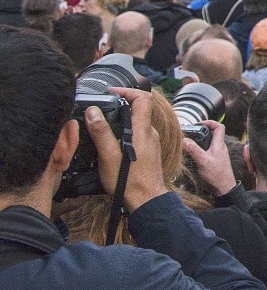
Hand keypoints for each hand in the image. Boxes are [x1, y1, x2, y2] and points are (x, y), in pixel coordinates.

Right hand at [84, 87, 165, 212]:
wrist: (146, 199)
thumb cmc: (130, 181)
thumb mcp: (109, 155)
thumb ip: (102, 132)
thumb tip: (93, 111)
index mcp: (142, 130)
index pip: (142, 98)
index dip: (127, 90)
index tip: (111, 92)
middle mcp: (149, 133)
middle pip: (138, 109)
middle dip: (120, 105)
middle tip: (101, 109)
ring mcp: (151, 142)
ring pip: (136, 123)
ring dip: (121, 120)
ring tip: (103, 126)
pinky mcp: (149, 151)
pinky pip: (137, 135)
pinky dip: (125, 133)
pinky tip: (111, 143)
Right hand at [182, 121, 236, 195]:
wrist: (224, 187)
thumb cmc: (217, 174)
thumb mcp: (202, 161)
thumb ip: (193, 149)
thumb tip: (184, 140)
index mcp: (219, 144)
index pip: (219, 127)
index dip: (210, 122)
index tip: (199, 124)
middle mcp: (220, 147)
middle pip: (213, 133)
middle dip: (203, 131)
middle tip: (192, 133)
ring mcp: (218, 153)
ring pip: (210, 142)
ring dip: (201, 141)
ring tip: (191, 142)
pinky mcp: (216, 160)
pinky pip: (209, 150)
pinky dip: (202, 149)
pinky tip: (195, 154)